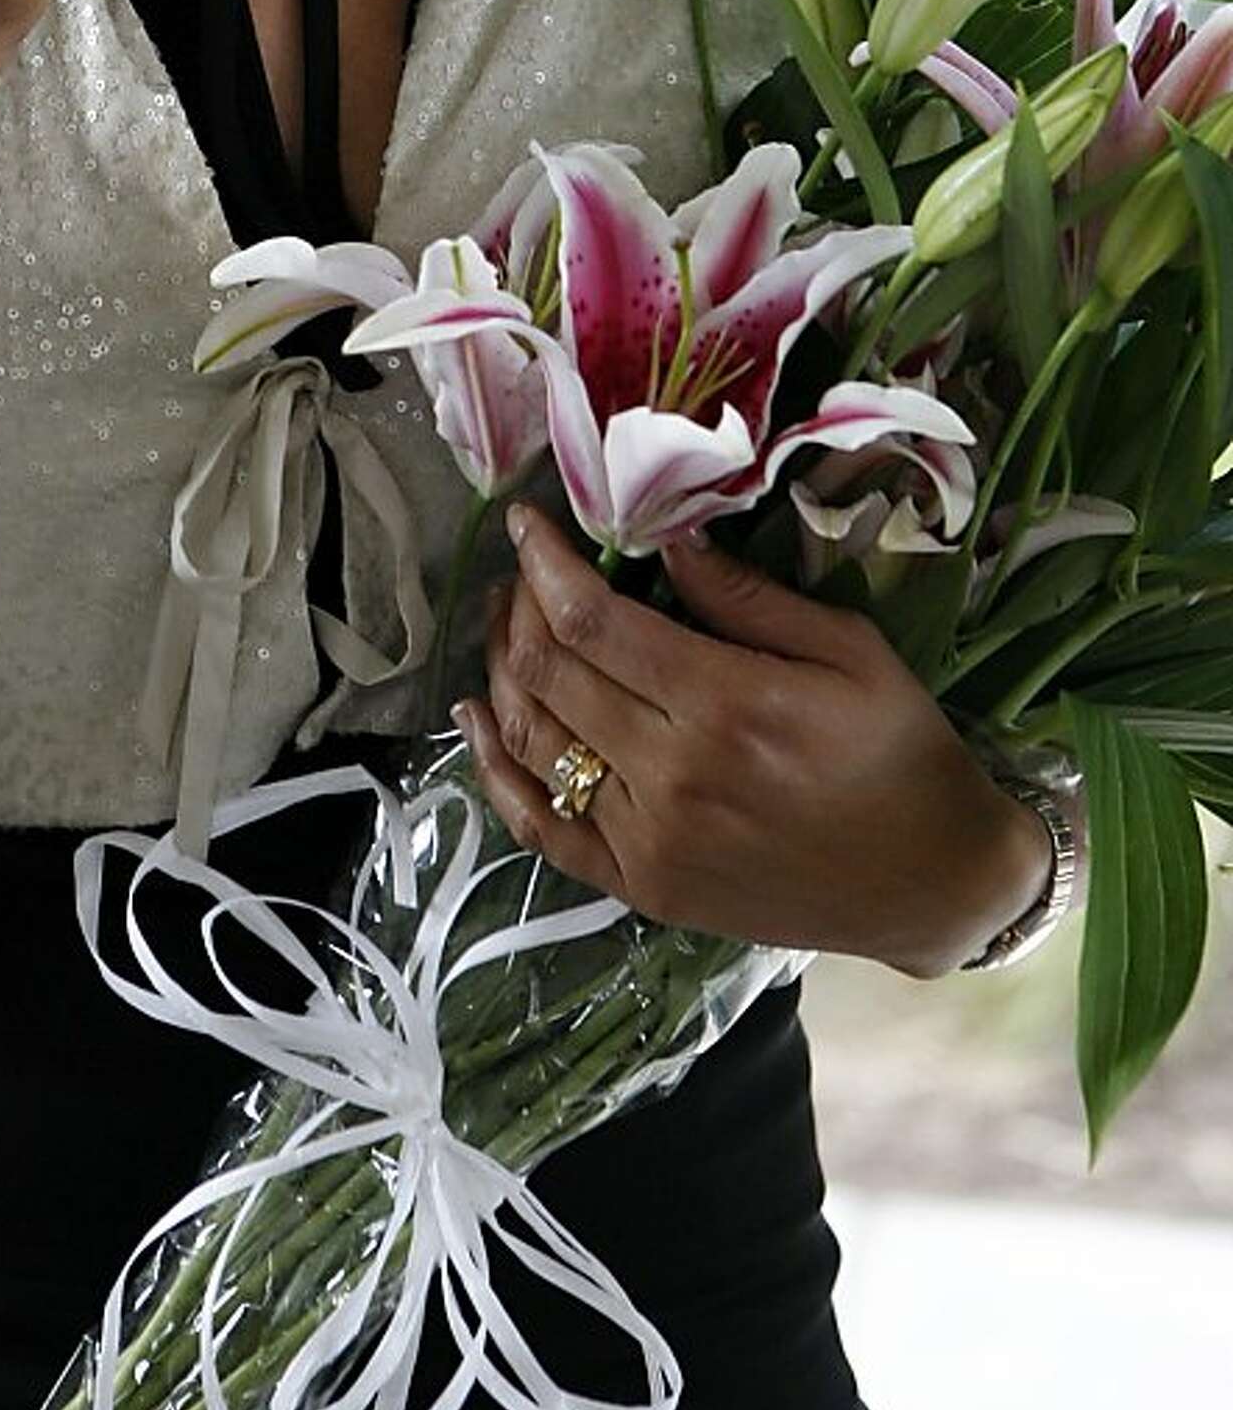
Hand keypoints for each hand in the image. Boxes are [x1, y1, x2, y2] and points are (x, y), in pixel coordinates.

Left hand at [459, 508, 1053, 978]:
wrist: (932, 883)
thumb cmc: (899, 752)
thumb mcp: (848, 651)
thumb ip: (748, 597)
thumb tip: (664, 539)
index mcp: (725, 706)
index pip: (591, 622)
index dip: (543, 564)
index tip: (525, 521)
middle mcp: (671, 776)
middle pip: (549, 673)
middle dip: (519, 607)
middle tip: (522, 569)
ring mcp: (648, 842)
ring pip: (533, 740)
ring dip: (503, 670)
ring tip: (506, 622)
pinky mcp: (642, 888)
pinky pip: (541, 828)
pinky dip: (495, 771)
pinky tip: (478, 719)